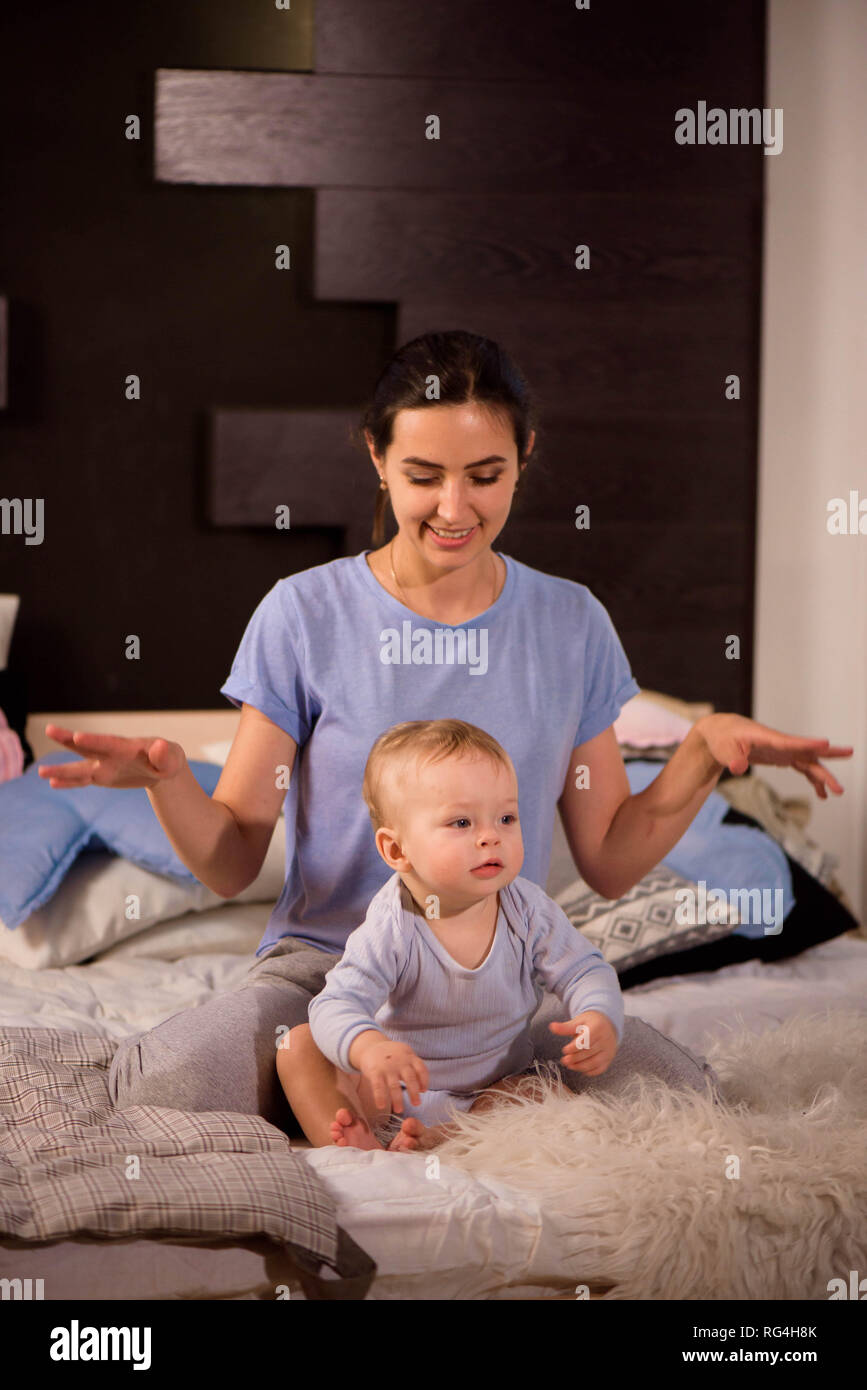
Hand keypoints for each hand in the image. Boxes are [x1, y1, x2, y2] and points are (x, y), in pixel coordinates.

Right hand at [38, 724, 186, 789]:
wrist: (163, 768)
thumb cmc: (168, 760)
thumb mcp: (172, 759)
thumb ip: (164, 755)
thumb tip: (160, 746)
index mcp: (127, 747)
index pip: (108, 743)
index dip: (94, 740)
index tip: (78, 737)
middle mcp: (110, 753)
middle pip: (86, 746)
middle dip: (68, 739)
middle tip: (49, 730)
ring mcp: (104, 764)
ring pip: (79, 767)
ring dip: (62, 770)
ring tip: (41, 773)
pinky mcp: (102, 776)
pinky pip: (83, 780)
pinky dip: (69, 783)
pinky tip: (52, 784)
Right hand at [356, 1038, 428, 1113]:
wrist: (371, 1046)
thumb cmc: (392, 1055)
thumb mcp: (405, 1055)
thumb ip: (415, 1069)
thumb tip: (423, 1089)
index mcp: (409, 1057)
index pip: (421, 1069)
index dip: (424, 1081)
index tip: (423, 1091)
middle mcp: (400, 1062)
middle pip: (410, 1078)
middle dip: (414, 1093)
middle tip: (417, 1104)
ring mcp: (387, 1067)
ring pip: (394, 1085)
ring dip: (398, 1099)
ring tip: (399, 1110)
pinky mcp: (375, 1071)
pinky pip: (378, 1087)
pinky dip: (380, 1097)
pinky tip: (381, 1106)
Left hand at [549, 1010, 617, 1075]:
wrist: (606, 1025)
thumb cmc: (590, 1023)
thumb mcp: (578, 1022)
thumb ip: (565, 1027)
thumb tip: (552, 1027)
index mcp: (598, 1027)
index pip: (586, 1040)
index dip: (574, 1047)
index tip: (565, 1050)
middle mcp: (606, 1040)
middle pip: (589, 1052)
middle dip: (575, 1058)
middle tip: (564, 1060)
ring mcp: (609, 1050)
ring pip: (595, 1062)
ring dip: (581, 1066)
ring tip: (569, 1065)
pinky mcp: (609, 1059)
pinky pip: (600, 1068)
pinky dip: (590, 1071)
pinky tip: (580, 1068)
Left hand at [695, 713, 852, 799]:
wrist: (721, 733)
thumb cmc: (723, 738)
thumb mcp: (724, 749)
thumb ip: (732, 759)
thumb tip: (738, 768)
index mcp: (767, 738)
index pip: (790, 741)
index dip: (807, 744)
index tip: (826, 743)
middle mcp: (780, 743)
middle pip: (808, 751)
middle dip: (828, 756)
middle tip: (850, 755)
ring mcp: (783, 750)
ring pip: (809, 761)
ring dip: (823, 775)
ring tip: (836, 792)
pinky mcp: (781, 757)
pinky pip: (802, 768)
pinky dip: (813, 779)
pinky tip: (821, 793)